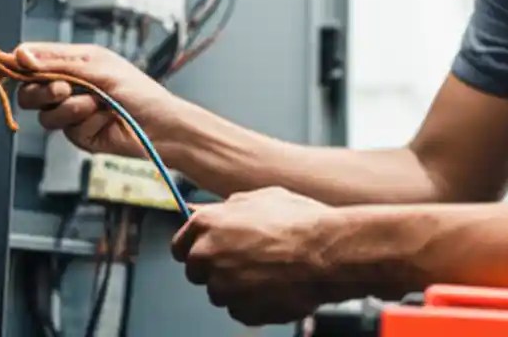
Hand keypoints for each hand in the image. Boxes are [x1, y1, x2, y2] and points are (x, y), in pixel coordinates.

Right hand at [14, 42, 180, 157]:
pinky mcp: (78, 135)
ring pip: (45, 114)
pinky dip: (87, 122)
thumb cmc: (138, 91)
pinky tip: (106, 118)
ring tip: (97, 104)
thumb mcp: (97, 68)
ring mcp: (72, 113)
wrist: (160, 125)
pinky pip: (67, 130)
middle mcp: (69, 88)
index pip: (34, 61)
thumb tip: (20, 54)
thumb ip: (57, 63)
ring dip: (71, 108)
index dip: (21, 64)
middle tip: (63, 89)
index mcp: (73, 64)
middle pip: (29, 91)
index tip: (17, 65)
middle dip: (42, 91)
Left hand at [172, 187, 337, 325]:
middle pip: (197, 272)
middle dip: (216, 268)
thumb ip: (231, 208)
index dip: (195, 248)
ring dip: (237, 287)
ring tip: (269, 272)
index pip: (180, 245)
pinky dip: (253, 303)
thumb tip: (217, 210)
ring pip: (220, 293)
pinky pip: (240, 310)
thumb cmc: (301, 222)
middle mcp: (208, 255)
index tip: (206, 252)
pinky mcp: (240, 310)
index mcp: (207, 224)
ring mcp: (222, 286)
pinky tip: (275, 287)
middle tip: (246, 261)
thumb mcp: (263, 197)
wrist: (327, 253)